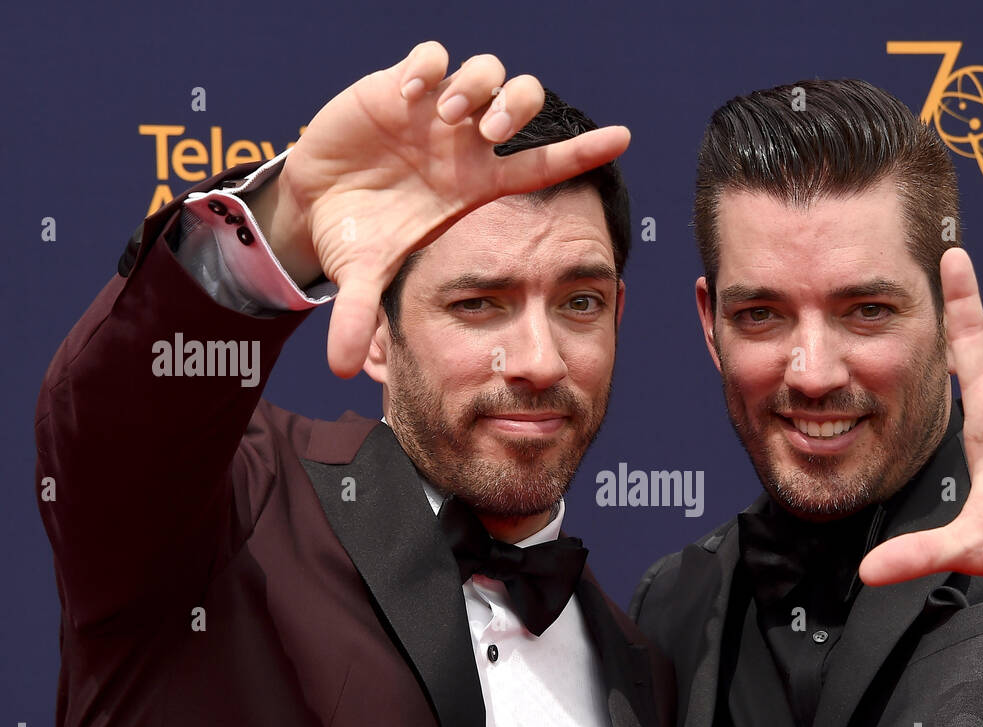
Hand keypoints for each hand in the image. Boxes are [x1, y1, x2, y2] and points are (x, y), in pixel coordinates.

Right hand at [246, 42, 629, 376]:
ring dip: (474, 87)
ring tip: (443, 116)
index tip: (625, 139)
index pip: (544, 164)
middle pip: (522, 103)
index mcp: (477, 185)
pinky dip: (428, 66)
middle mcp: (466, 144)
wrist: (316, 201)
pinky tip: (410, 94)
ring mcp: (435, 113)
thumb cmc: (358, 235)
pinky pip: (431, 56)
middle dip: (514, 109)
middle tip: (487, 132)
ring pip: (487, 73)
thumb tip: (338, 373)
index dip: (585, 152)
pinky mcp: (398, 86)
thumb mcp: (364, 273)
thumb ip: (360, 316)